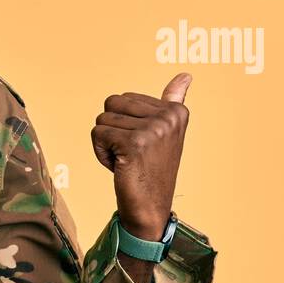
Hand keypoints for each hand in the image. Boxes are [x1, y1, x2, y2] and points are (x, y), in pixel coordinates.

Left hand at [92, 72, 191, 238]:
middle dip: (112, 129)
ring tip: (127, 160)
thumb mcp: (165, 132)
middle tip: (131, 152)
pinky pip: (97, 135)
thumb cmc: (151, 169)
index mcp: (176, 111)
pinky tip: (120, 167)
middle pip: (111, 104)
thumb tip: (186, 75)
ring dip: (106, 143)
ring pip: (102, 120)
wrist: (149, 207)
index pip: (125, 98)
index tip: (143, 145)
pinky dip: (100, 153)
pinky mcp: (135, 142)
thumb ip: (172, 102)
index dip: (124, 123)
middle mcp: (169, 116)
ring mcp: (153, 129)